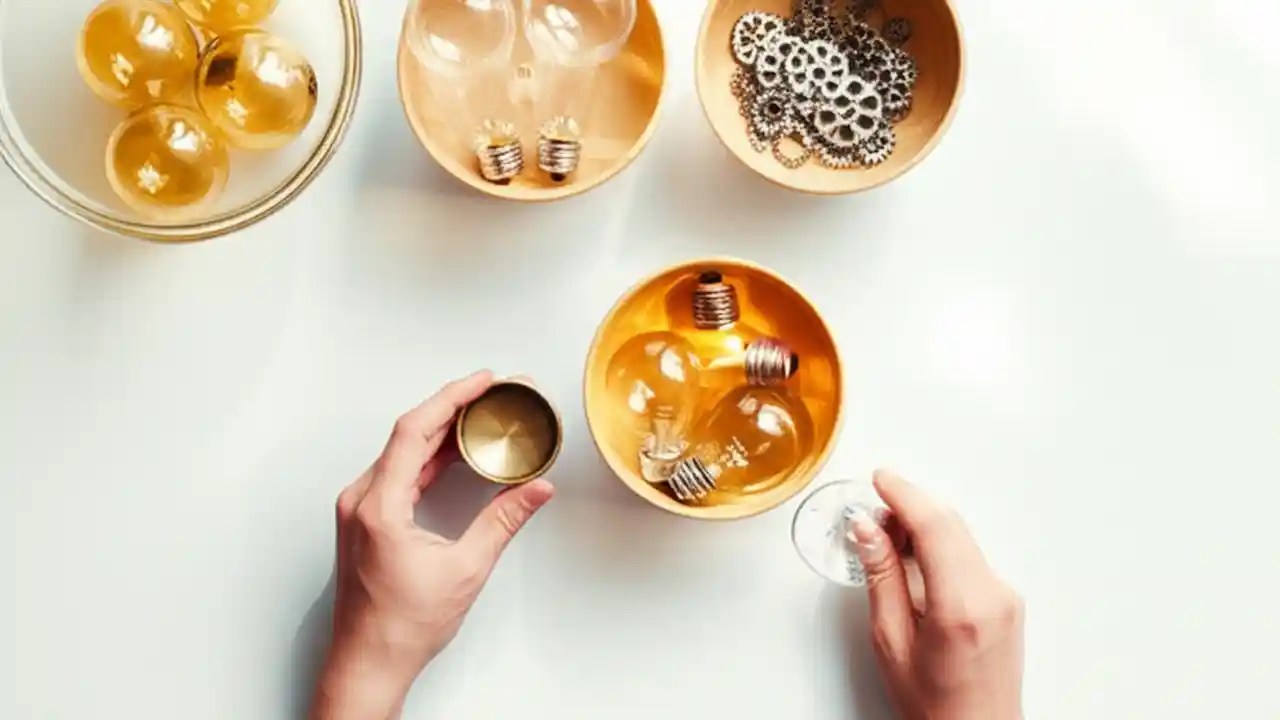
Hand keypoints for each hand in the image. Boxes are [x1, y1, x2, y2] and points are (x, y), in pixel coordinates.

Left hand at [311, 371, 555, 719]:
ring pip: (401, 452)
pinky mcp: (365, 520)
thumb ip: (503, 521)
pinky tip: (452, 454)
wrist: (367, 663)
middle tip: (490, 392)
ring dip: (439, 431)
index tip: (481, 381)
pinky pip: (397, 472)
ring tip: (478, 417)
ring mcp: (360, 510)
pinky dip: (427, 457)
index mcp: (379, 506)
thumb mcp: (465, 570)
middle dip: (451, 407)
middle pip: (407, 434)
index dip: (451, 398)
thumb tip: (536, 491)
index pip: (414, 430)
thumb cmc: (400, 627)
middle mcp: (361, 500)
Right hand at [851, 470, 1024, 719]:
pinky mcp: (1007, 600)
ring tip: (888, 544)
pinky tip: (915, 561)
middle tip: (872, 516)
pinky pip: (970, 555)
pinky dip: (940, 546)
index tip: (880, 480)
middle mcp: (993, 594)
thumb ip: (880, 577)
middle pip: (950, 524)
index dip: (904, 494)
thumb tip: (868, 531)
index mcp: (961, 605)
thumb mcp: (891, 640)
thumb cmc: (935, 704)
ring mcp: (1006, 596)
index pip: (934, 525)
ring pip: (961, 536)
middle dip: (909, 508)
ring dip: (924, 527)